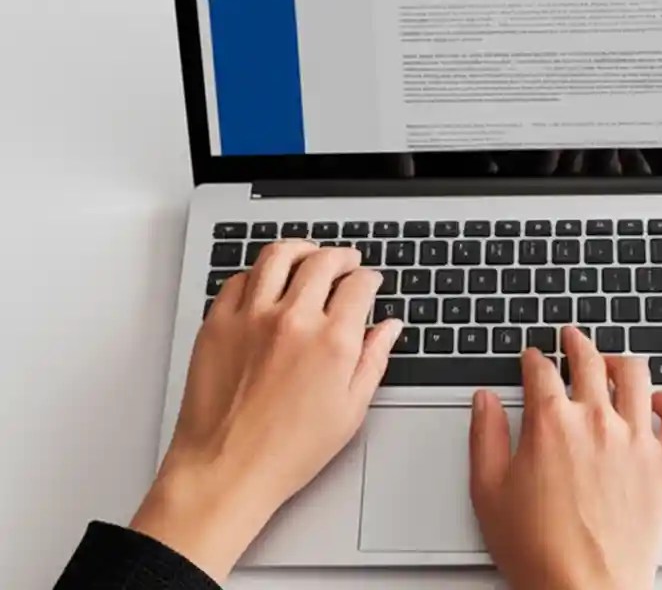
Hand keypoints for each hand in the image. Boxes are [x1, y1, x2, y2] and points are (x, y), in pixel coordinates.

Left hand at [131, 242, 400, 581]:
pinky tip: (266, 281)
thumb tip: (388, 328)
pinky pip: (238, 280)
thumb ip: (373, 359)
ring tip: (308, 254)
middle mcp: (292, 320)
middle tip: (346, 261)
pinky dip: (258, 273)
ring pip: (278, 256)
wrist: (227, 469)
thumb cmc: (287, 451)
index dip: (369, 278)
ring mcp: (250, 317)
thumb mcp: (350, 409)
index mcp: (332, 341)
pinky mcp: (216, 324)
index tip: (369, 281)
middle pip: (322, 261)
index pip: (358, 285)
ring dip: (300, 249)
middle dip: (342, 256)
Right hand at [470, 328, 661, 589]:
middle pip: (588, 360)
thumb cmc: (538, 550)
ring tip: (611, 361)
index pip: (541, 369)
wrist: (584, 589)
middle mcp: (596, 420)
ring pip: (635, 374)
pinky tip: (658, 400)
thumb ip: (485, 436)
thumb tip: (484, 400)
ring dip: (619, 361)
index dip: (533, 358)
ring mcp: (635, 438)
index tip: (532, 358)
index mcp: (550, 423)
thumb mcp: (488, 491)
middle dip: (575, 343)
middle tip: (570, 338)